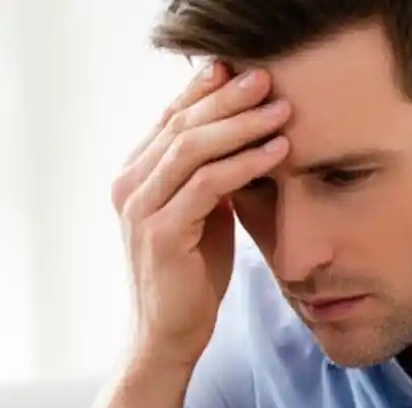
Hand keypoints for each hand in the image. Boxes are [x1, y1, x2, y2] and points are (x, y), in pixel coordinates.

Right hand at [112, 60, 291, 369]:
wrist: (169, 335)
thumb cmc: (190, 274)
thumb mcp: (202, 213)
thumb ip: (209, 175)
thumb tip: (244, 133)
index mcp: (135, 176)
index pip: (170, 118)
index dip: (205, 90)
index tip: (243, 68)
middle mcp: (130, 186)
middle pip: (182, 124)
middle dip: (229, 98)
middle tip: (269, 79)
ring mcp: (141, 209)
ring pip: (192, 147)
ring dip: (242, 125)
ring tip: (282, 110)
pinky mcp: (162, 233)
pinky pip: (208, 185)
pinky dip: (245, 163)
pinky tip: (277, 152)